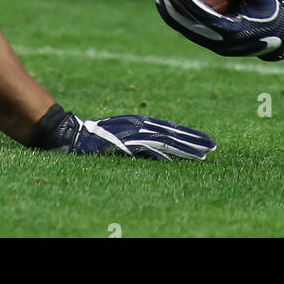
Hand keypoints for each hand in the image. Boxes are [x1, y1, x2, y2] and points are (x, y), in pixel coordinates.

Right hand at [36, 107, 214, 160]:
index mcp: (139, 124)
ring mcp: (131, 135)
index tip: (205, 141)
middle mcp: (138, 127)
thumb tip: (153, 149)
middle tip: (213, 147)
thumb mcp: (119, 135)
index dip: (187, 135)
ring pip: (164, 141)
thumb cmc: (94, 137)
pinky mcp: (124, 144)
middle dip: (192, 140)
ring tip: (203, 154)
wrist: (70, 134)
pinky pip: (147, 149)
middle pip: (171, 133)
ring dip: (184, 148)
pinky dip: (162, 153)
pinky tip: (174, 159)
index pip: (168, 129)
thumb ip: (134, 140)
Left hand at [157, 0, 283, 60]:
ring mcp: (219, 46)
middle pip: (192, 31)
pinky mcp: (217, 45)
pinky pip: (196, 33)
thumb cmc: (268, 10)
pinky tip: (174, 7)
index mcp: (235, 30)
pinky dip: (184, 22)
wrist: (279, 35)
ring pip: (191, 34)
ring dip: (175, 21)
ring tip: (161, 4)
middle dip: (174, 18)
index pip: (207, 19)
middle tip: (160, 1)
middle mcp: (224, 42)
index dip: (192, 6)